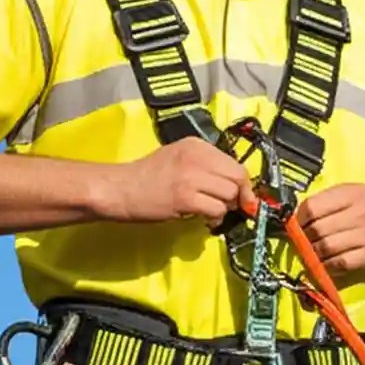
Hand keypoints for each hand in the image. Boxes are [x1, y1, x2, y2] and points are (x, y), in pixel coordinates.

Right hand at [107, 137, 257, 227]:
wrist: (121, 189)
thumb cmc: (148, 177)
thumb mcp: (178, 159)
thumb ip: (205, 167)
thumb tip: (236, 186)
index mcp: (196, 145)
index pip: (235, 164)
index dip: (244, 184)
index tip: (244, 197)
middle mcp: (196, 156)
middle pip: (237, 178)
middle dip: (239, 196)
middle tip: (230, 208)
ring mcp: (191, 176)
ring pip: (230, 195)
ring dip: (225, 208)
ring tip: (211, 213)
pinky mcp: (185, 197)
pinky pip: (216, 209)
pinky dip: (215, 218)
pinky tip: (204, 220)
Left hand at [295, 184, 364, 273]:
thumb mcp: (352, 194)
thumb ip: (326, 201)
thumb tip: (295, 219)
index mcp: (351, 193)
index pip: (313, 207)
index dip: (298, 219)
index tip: (296, 226)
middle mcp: (361, 212)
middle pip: (318, 229)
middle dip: (305, 238)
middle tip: (304, 242)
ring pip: (327, 248)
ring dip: (314, 253)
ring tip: (314, 252)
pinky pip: (341, 263)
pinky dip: (328, 266)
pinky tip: (327, 262)